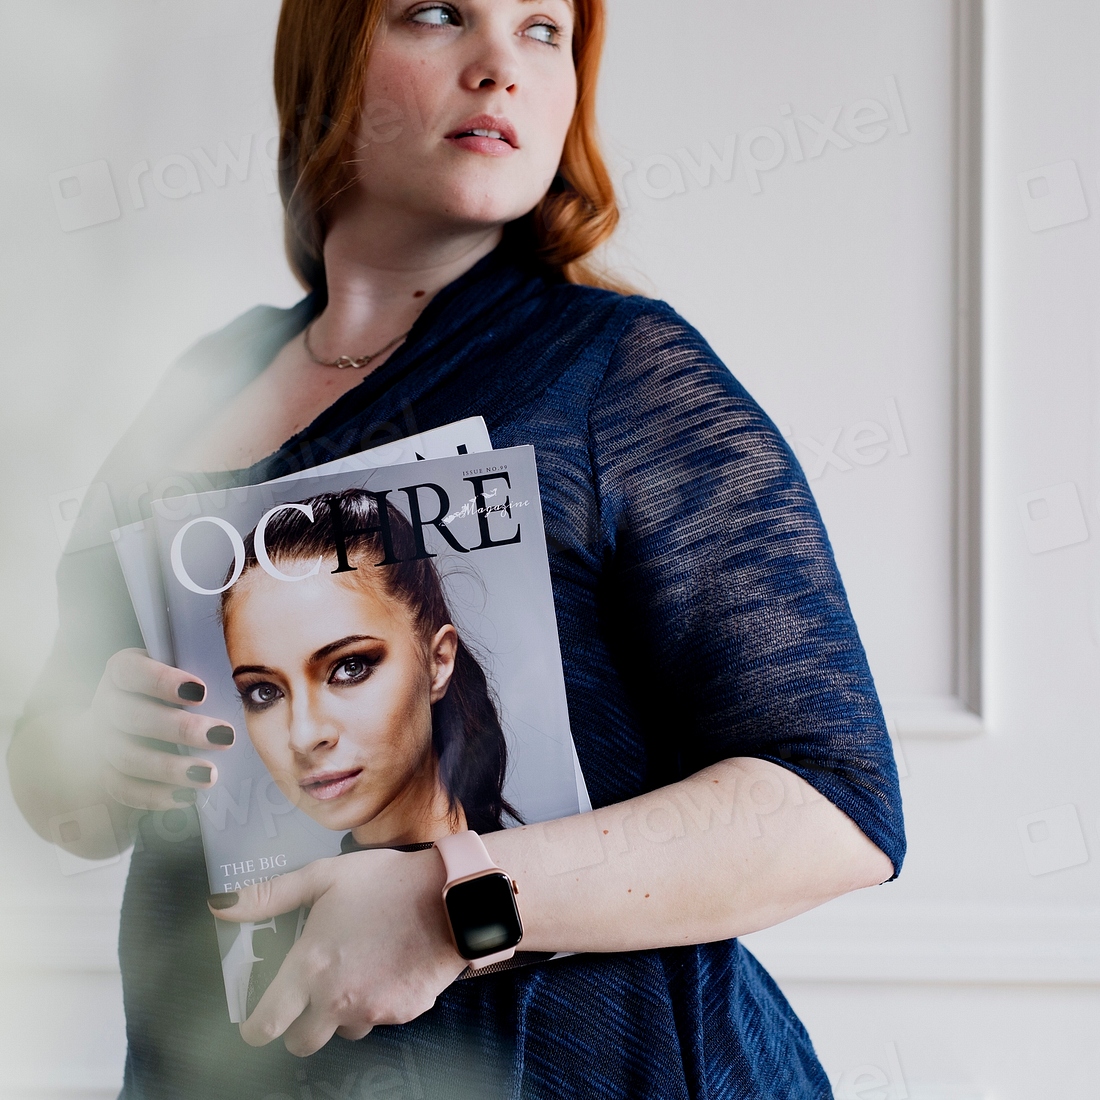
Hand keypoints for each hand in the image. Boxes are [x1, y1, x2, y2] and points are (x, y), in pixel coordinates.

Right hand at [89, 647, 235, 810]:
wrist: (132, 721)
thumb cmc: (171, 691)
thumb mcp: (180, 671)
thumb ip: (200, 669)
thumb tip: (241, 679)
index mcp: (122, 672)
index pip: (131, 670)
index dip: (162, 681)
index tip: (202, 691)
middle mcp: (107, 705)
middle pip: (133, 717)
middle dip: (180, 729)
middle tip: (224, 737)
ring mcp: (102, 741)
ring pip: (127, 757)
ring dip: (170, 768)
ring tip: (210, 775)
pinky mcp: (106, 773)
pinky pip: (123, 789)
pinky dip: (155, 795)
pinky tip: (187, 795)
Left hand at [208, 847, 466, 1055]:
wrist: (451, 895)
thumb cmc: (386, 881)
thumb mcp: (324, 875)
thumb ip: (271, 895)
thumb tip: (219, 903)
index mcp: (311, 967)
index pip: (267, 1022)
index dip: (256, 1028)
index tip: (256, 1023)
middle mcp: (336, 998)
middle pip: (302, 1043)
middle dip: (299, 1026)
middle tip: (308, 999)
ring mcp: (372, 1010)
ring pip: (344, 1031)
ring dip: (342, 1013)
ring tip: (355, 973)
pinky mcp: (403, 1013)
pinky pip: (380, 1017)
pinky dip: (378, 1001)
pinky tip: (387, 969)